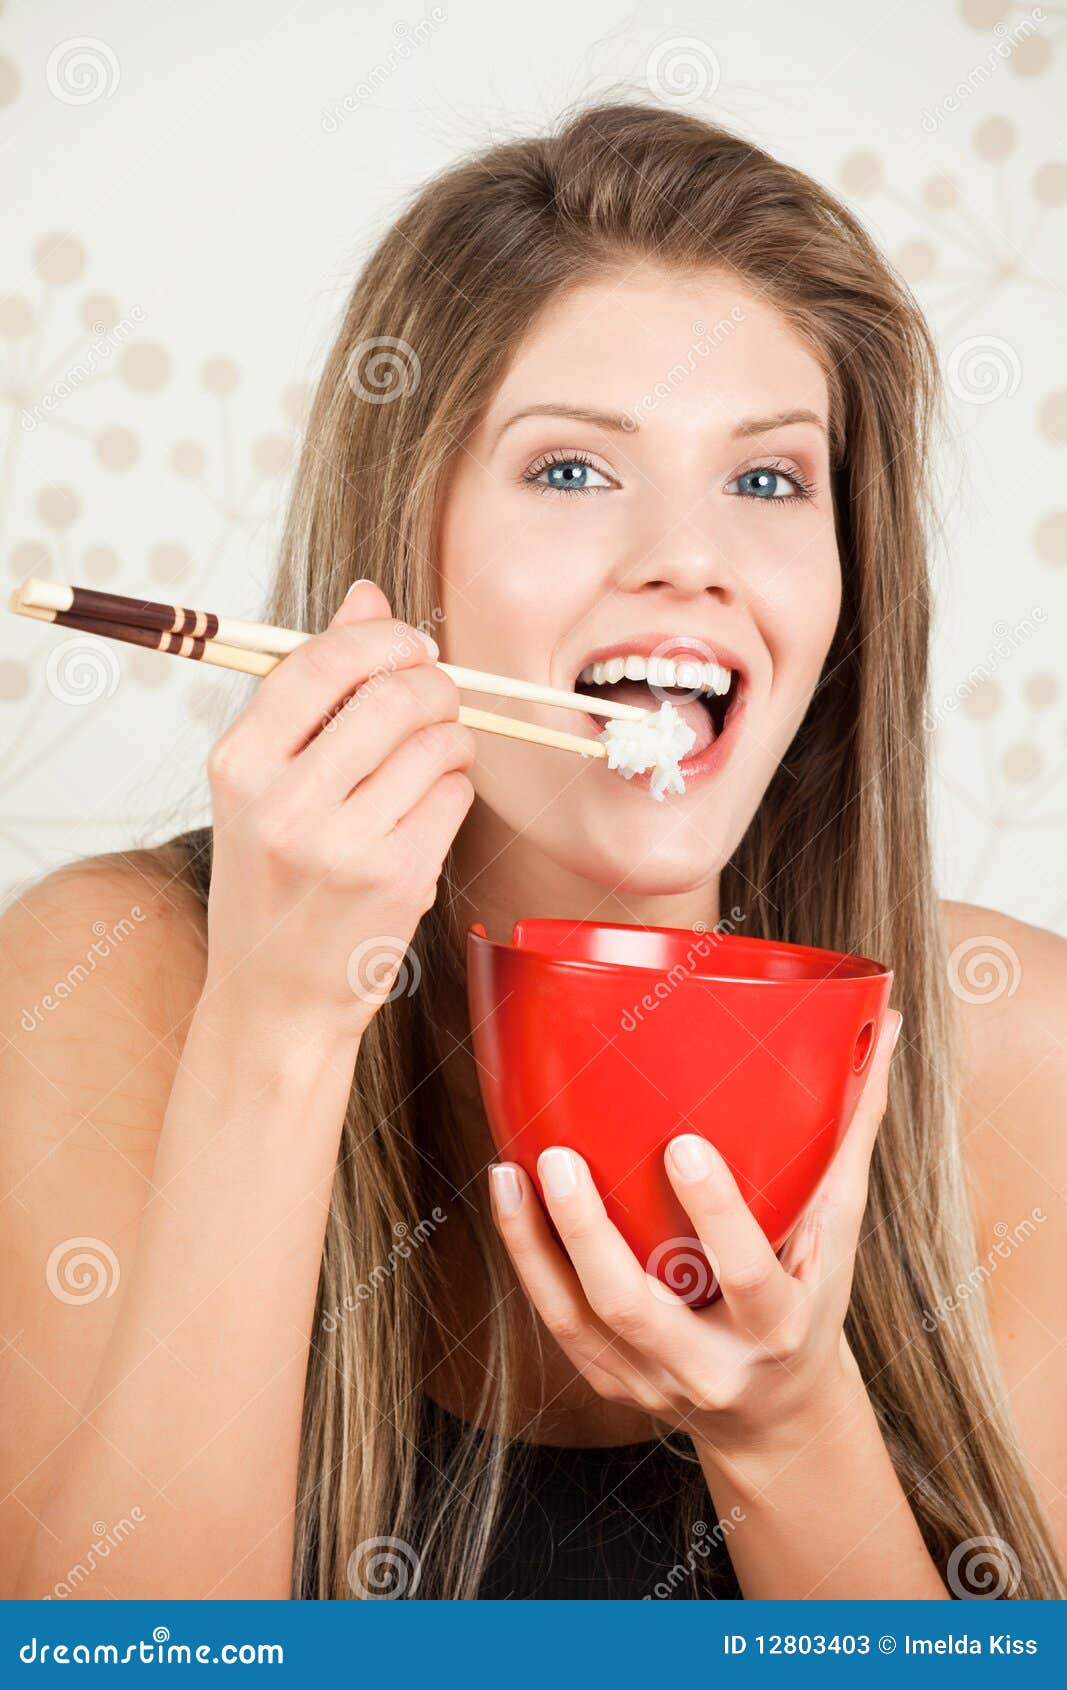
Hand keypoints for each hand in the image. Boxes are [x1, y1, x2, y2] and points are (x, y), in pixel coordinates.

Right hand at [203, 580, 475, 1041]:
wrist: (275, 1000)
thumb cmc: (275, 882)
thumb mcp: (266, 783)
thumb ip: (314, 687)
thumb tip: (367, 595)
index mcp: (239, 766)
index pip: (324, 661)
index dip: (384, 637)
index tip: (410, 644)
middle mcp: (284, 804)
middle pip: (394, 694)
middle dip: (434, 685)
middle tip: (437, 699)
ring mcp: (343, 845)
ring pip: (437, 742)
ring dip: (451, 740)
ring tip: (429, 763)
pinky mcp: (397, 879)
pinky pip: (455, 795)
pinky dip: (455, 789)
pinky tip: (428, 809)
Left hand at [489, 1009, 902, 1464]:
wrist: (775, 1414)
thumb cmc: (808, 1296)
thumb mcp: (840, 1230)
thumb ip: (852, 1132)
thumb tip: (885, 1026)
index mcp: (780, 1324)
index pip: (750, 1277)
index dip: (717, 1216)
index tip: (683, 1146)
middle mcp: (711, 1364)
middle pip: (637, 1309)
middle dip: (591, 1236)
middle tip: (561, 1157)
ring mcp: (652, 1380)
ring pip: (580, 1320)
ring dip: (538, 1244)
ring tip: (512, 1169)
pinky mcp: (609, 1381)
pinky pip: (556, 1323)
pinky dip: (528, 1259)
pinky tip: (507, 1194)